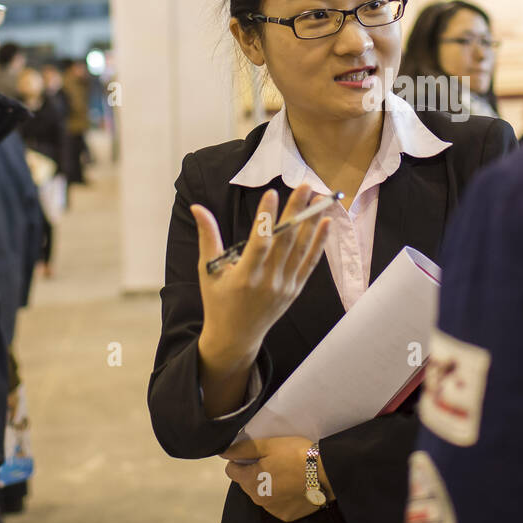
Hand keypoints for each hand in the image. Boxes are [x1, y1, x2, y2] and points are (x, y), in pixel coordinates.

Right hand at [192, 184, 329, 360]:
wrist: (235, 337)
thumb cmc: (218, 301)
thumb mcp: (208, 270)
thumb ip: (208, 237)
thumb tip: (197, 207)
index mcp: (244, 277)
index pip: (259, 243)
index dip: (266, 219)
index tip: (271, 193)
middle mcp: (268, 282)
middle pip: (286, 242)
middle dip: (296, 211)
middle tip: (305, 185)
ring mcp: (284, 287)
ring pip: (301, 250)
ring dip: (312, 222)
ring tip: (321, 198)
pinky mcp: (294, 290)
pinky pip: (309, 263)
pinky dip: (319, 243)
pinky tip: (326, 222)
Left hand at [220, 436, 334, 522]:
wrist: (326, 473)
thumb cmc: (297, 455)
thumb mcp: (270, 444)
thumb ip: (244, 449)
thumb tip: (225, 452)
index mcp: (250, 480)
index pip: (231, 471)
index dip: (241, 461)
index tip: (255, 455)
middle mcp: (257, 498)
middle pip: (247, 483)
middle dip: (255, 473)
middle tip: (274, 461)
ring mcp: (272, 509)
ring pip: (262, 494)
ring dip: (268, 485)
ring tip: (285, 473)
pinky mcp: (286, 515)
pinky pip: (276, 504)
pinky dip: (281, 496)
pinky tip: (293, 486)